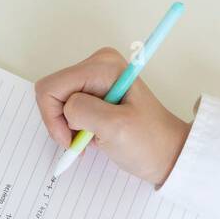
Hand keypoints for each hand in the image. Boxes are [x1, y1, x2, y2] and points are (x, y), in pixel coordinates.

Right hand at [35, 47, 191, 186]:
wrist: (167, 153)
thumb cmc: (147, 142)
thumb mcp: (115, 128)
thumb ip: (83, 111)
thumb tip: (65, 108)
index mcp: (102, 65)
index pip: (51, 87)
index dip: (54, 117)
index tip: (72, 138)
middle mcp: (97, 65)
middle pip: (52, 93)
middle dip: (60, 121)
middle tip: (82, 139)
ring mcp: (95, 78)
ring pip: (57, 102)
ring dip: (68, 126)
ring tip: (91, 137)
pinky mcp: (94, 92)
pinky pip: (66, 108)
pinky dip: (73, 126)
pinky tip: (92, 134)